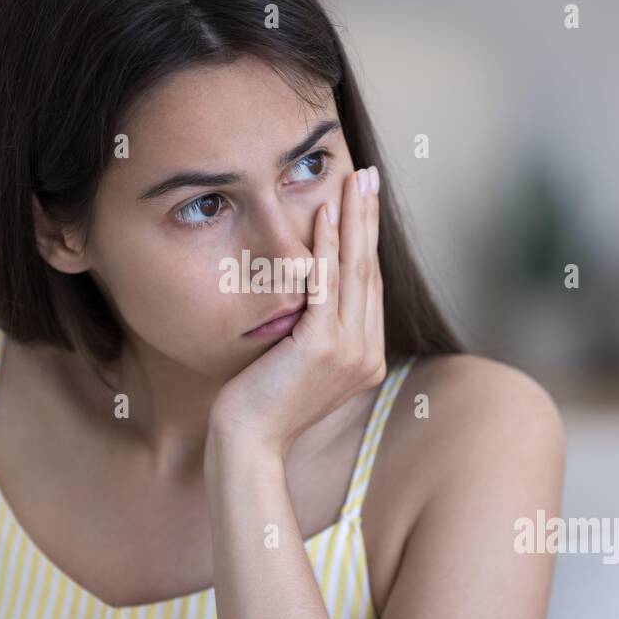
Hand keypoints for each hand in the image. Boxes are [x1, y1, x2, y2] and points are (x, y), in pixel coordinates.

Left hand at [208, 164, 386, 459]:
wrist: (248, 442)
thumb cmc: (261, 404)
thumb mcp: (298, 365)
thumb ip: (316, 333)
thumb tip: (311, 297)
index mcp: (366, 357)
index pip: (367, 286)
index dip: (366, 239)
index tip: (363, 202)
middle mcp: (366, 352)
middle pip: (368, 270)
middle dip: (369, 218)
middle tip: (369, 175)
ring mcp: (349, 350)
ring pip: (354, 270)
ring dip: (354, 219)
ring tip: (354, 180)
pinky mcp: (322, 346)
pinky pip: (326, 285)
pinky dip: (326, 247)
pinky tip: (324, 214)